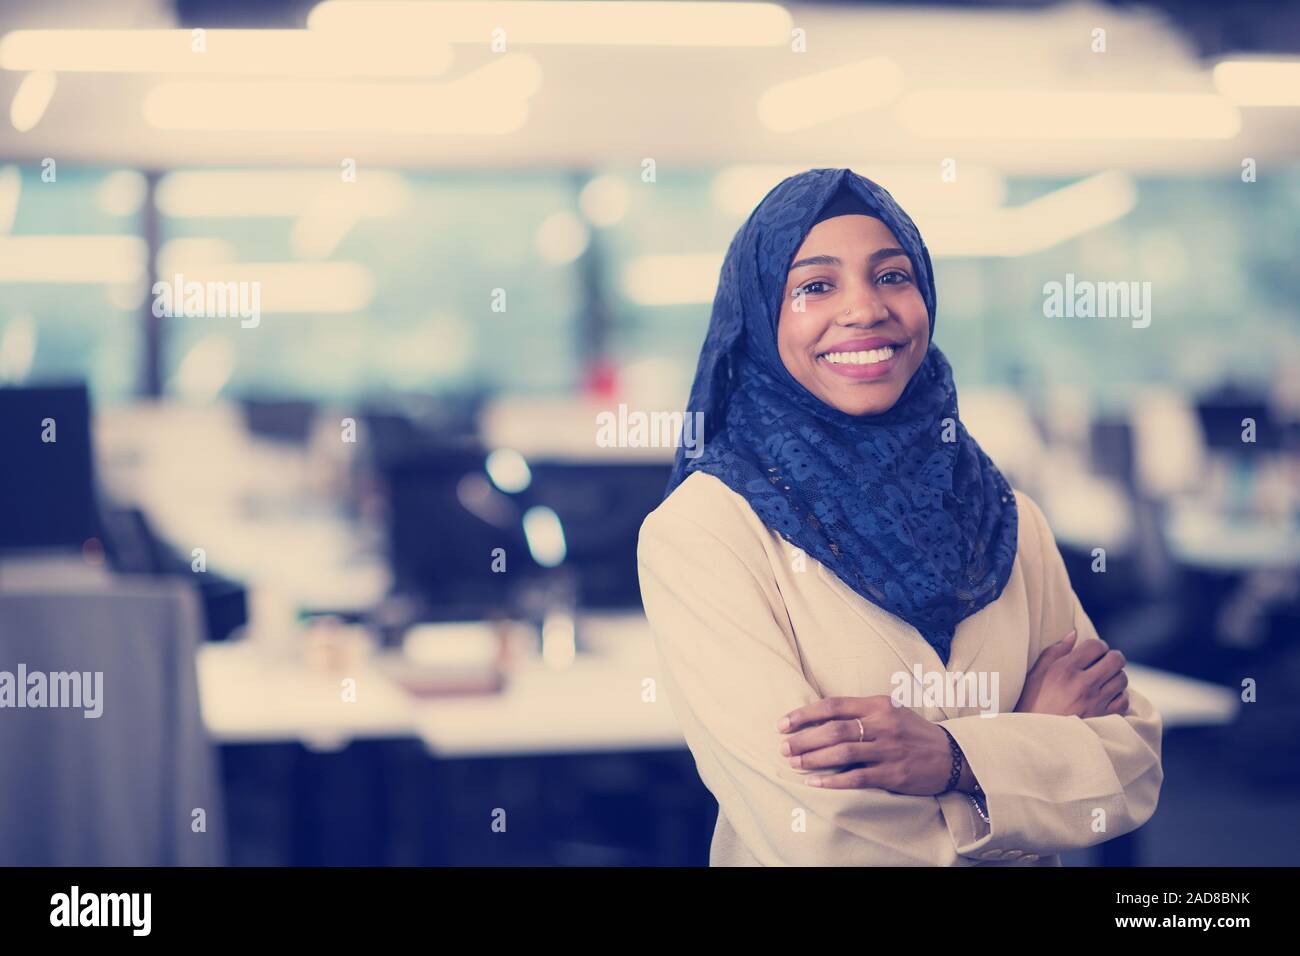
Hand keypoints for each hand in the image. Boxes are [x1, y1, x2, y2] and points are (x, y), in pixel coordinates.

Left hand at [777, 695, 955, 794]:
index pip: (833, 706)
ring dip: (813, 758)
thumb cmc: (912, 732)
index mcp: (878, 704)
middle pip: (834, 730)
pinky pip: (857, 777)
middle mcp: (882, 724)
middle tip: (783, 746)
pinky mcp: (894, 773)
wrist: (952, 755)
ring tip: (794, 763)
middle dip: (803, 739)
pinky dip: (833, 780)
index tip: (783, 723)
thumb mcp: (889, 711)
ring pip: (842, 753)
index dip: (805, 714)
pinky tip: (815, 783)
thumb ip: (860, 712)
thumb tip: (820, 719)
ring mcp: (888, 749)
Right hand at [1015, 629, 1129, 717]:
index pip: (1096, 646)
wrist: (1035, 740)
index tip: (1093, 652)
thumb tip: (1074, 635)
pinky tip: (1106, 697)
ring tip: (1104, 681)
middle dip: (1112, 657)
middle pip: (1116, 660)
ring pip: (1122, 679)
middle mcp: (1083, 684)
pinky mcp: (1104, 719)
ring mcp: (1096, 703)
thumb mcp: (1035, 675)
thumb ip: (1055, 652)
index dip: (1097, 646)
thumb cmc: (1031, 705)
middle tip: (1104, 663)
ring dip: (1115, 677)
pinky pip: (1123, 700)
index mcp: (1065, 670)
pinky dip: (1118, 696)